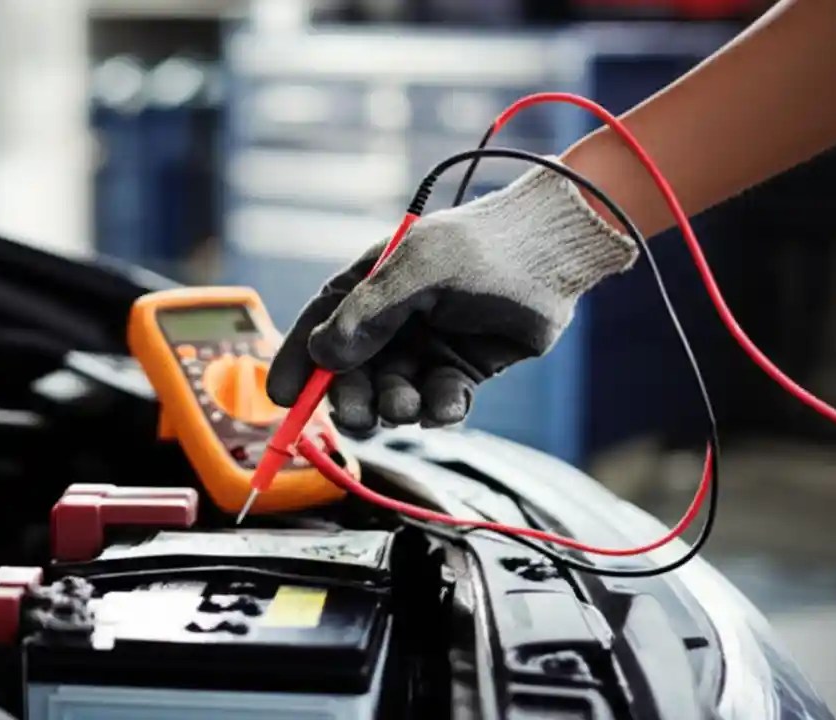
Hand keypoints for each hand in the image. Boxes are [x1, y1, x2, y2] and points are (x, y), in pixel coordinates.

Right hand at [266, 162, 638, 433]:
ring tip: (410, 404)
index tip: (282, 398)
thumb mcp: (417, 269)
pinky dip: (439, 408)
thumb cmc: (481, 247)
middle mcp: (393, 320)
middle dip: (351, 397)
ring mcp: (426, 346)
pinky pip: (437, 402)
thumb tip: (323, 353)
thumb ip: (369, 312)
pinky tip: (449, 401)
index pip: (319, 326)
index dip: (297, 362)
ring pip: (392, 394)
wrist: (552, 253)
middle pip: (352, 373)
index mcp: (370, 286)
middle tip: (359, 415)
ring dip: (395, 406)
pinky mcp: (461, 370)